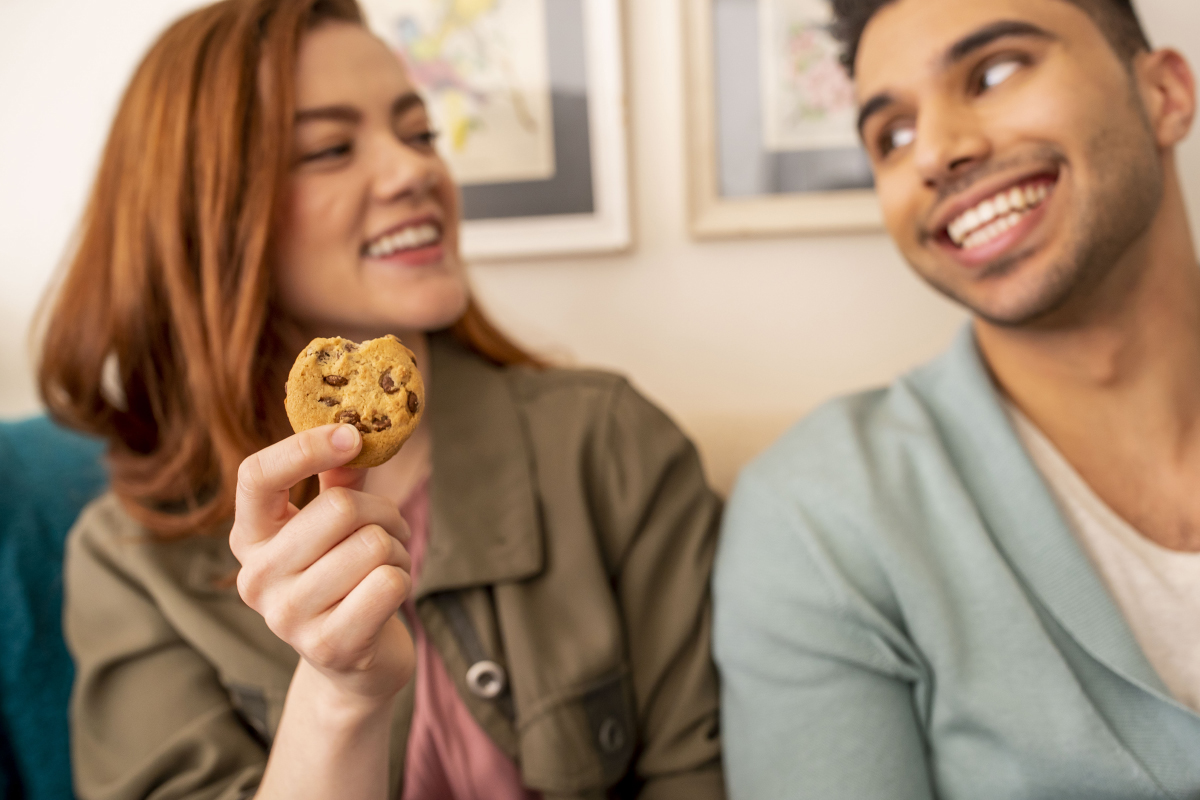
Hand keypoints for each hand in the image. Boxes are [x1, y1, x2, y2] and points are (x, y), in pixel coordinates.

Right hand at [230, 424, 414, 707]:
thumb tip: (357, 425)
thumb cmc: (347, 580)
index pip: (256, 475)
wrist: (355, 666)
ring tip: (388, 568)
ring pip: (372, 545)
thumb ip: (339, 479)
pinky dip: (404, 579)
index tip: (352, 436)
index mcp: (251, 536)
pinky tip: (391, 595)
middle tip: (390, 532)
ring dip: (398, 550)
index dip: (306, 447)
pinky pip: (389, 583)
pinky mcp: (328, 646)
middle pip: (339, 508)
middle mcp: (256, 577)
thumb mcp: (335, 527)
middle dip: (383, 513)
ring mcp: (286, 617)